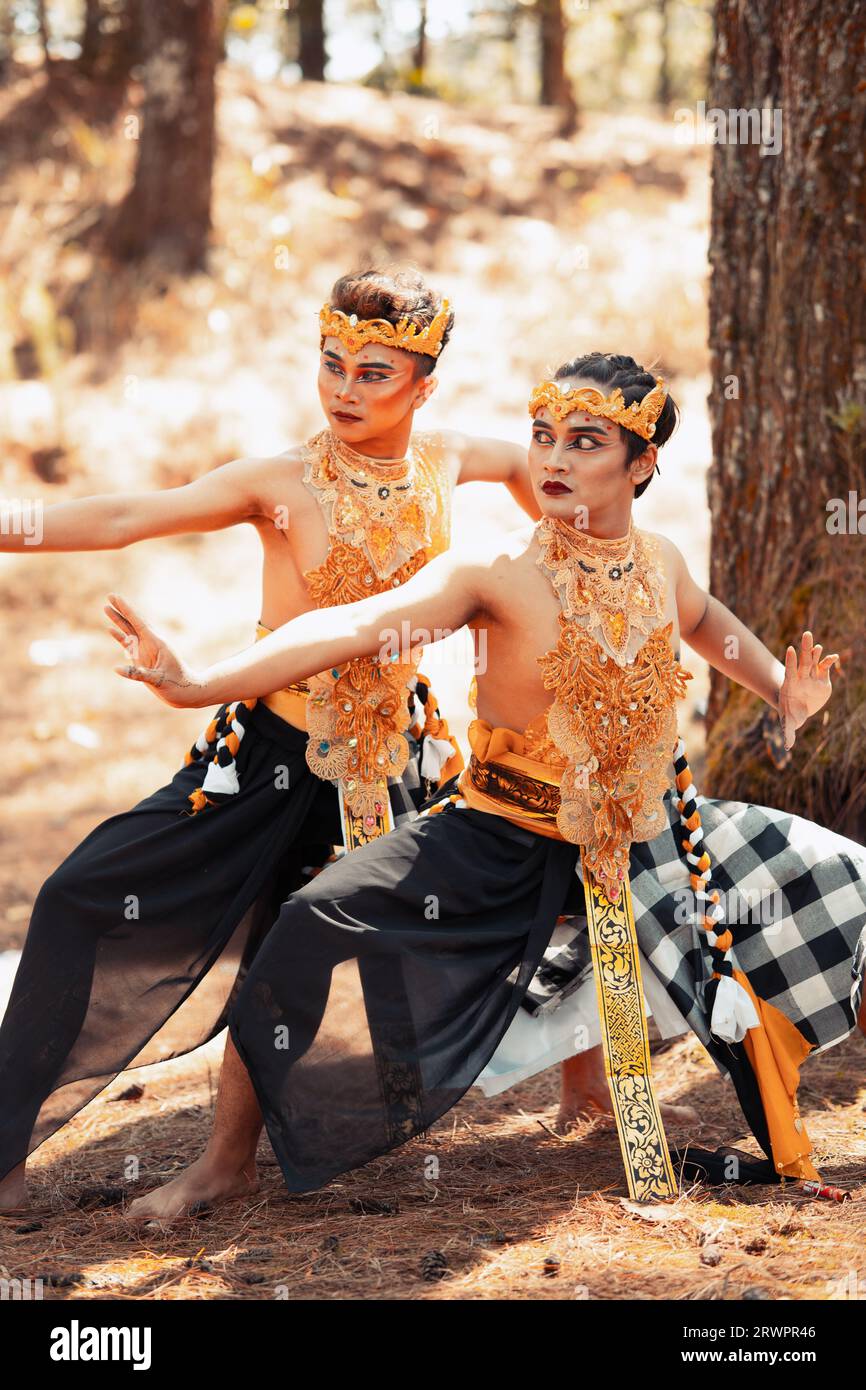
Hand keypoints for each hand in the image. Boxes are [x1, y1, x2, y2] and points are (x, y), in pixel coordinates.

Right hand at [105, 592, 207, 707]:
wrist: (184, 692)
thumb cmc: (176, 684)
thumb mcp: (159, 680)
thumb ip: (139, 674)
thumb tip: (117, 669)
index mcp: (156, 643)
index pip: (138, 622)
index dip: (126, 610)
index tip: (116, 598)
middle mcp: (150, 643)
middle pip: (132, 623)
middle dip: (121, 610)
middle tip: (110, 596)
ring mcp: (145, 650)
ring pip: (129, 631)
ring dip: (118, 620)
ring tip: (106, 608)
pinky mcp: (141, 658)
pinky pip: (128, 644)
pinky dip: (119, 636)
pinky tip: (111, 629)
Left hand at [778, 630, 838, 749]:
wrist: (797, 708)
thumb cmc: (791, 714)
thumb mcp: (788, 723)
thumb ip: (788, 732)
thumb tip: (786, 746)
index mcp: (792, 685)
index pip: (791, 670)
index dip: (791, 661)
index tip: (791, 648)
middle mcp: (801, 677)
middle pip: (803, 660)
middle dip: (804, 648)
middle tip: (806, 634)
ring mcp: (810, 675)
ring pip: (812, 660)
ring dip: (814, 650)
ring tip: (815, 639)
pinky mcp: (820, 677)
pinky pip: (824, 666)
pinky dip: (827, 661)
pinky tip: (832, 656)